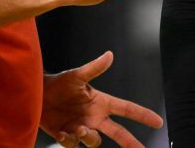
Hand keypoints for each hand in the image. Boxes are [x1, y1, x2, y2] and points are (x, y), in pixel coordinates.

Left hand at [41, 51, 161, 147]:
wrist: (36, 95)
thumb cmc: (58, 83)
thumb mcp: (76, 76)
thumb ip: (94, 68)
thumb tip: (110, 54)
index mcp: (101, 102)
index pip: (126, 109)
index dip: (142, 114)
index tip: (158, 121)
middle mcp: (94, 117)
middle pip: (118, 133)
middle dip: (131, 142)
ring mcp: (82, 127)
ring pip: (94, 141)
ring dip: (89, 137)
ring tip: (79, 129)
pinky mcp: (68, 136)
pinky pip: (73, 145)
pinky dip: (69, 140)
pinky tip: (62, 131)